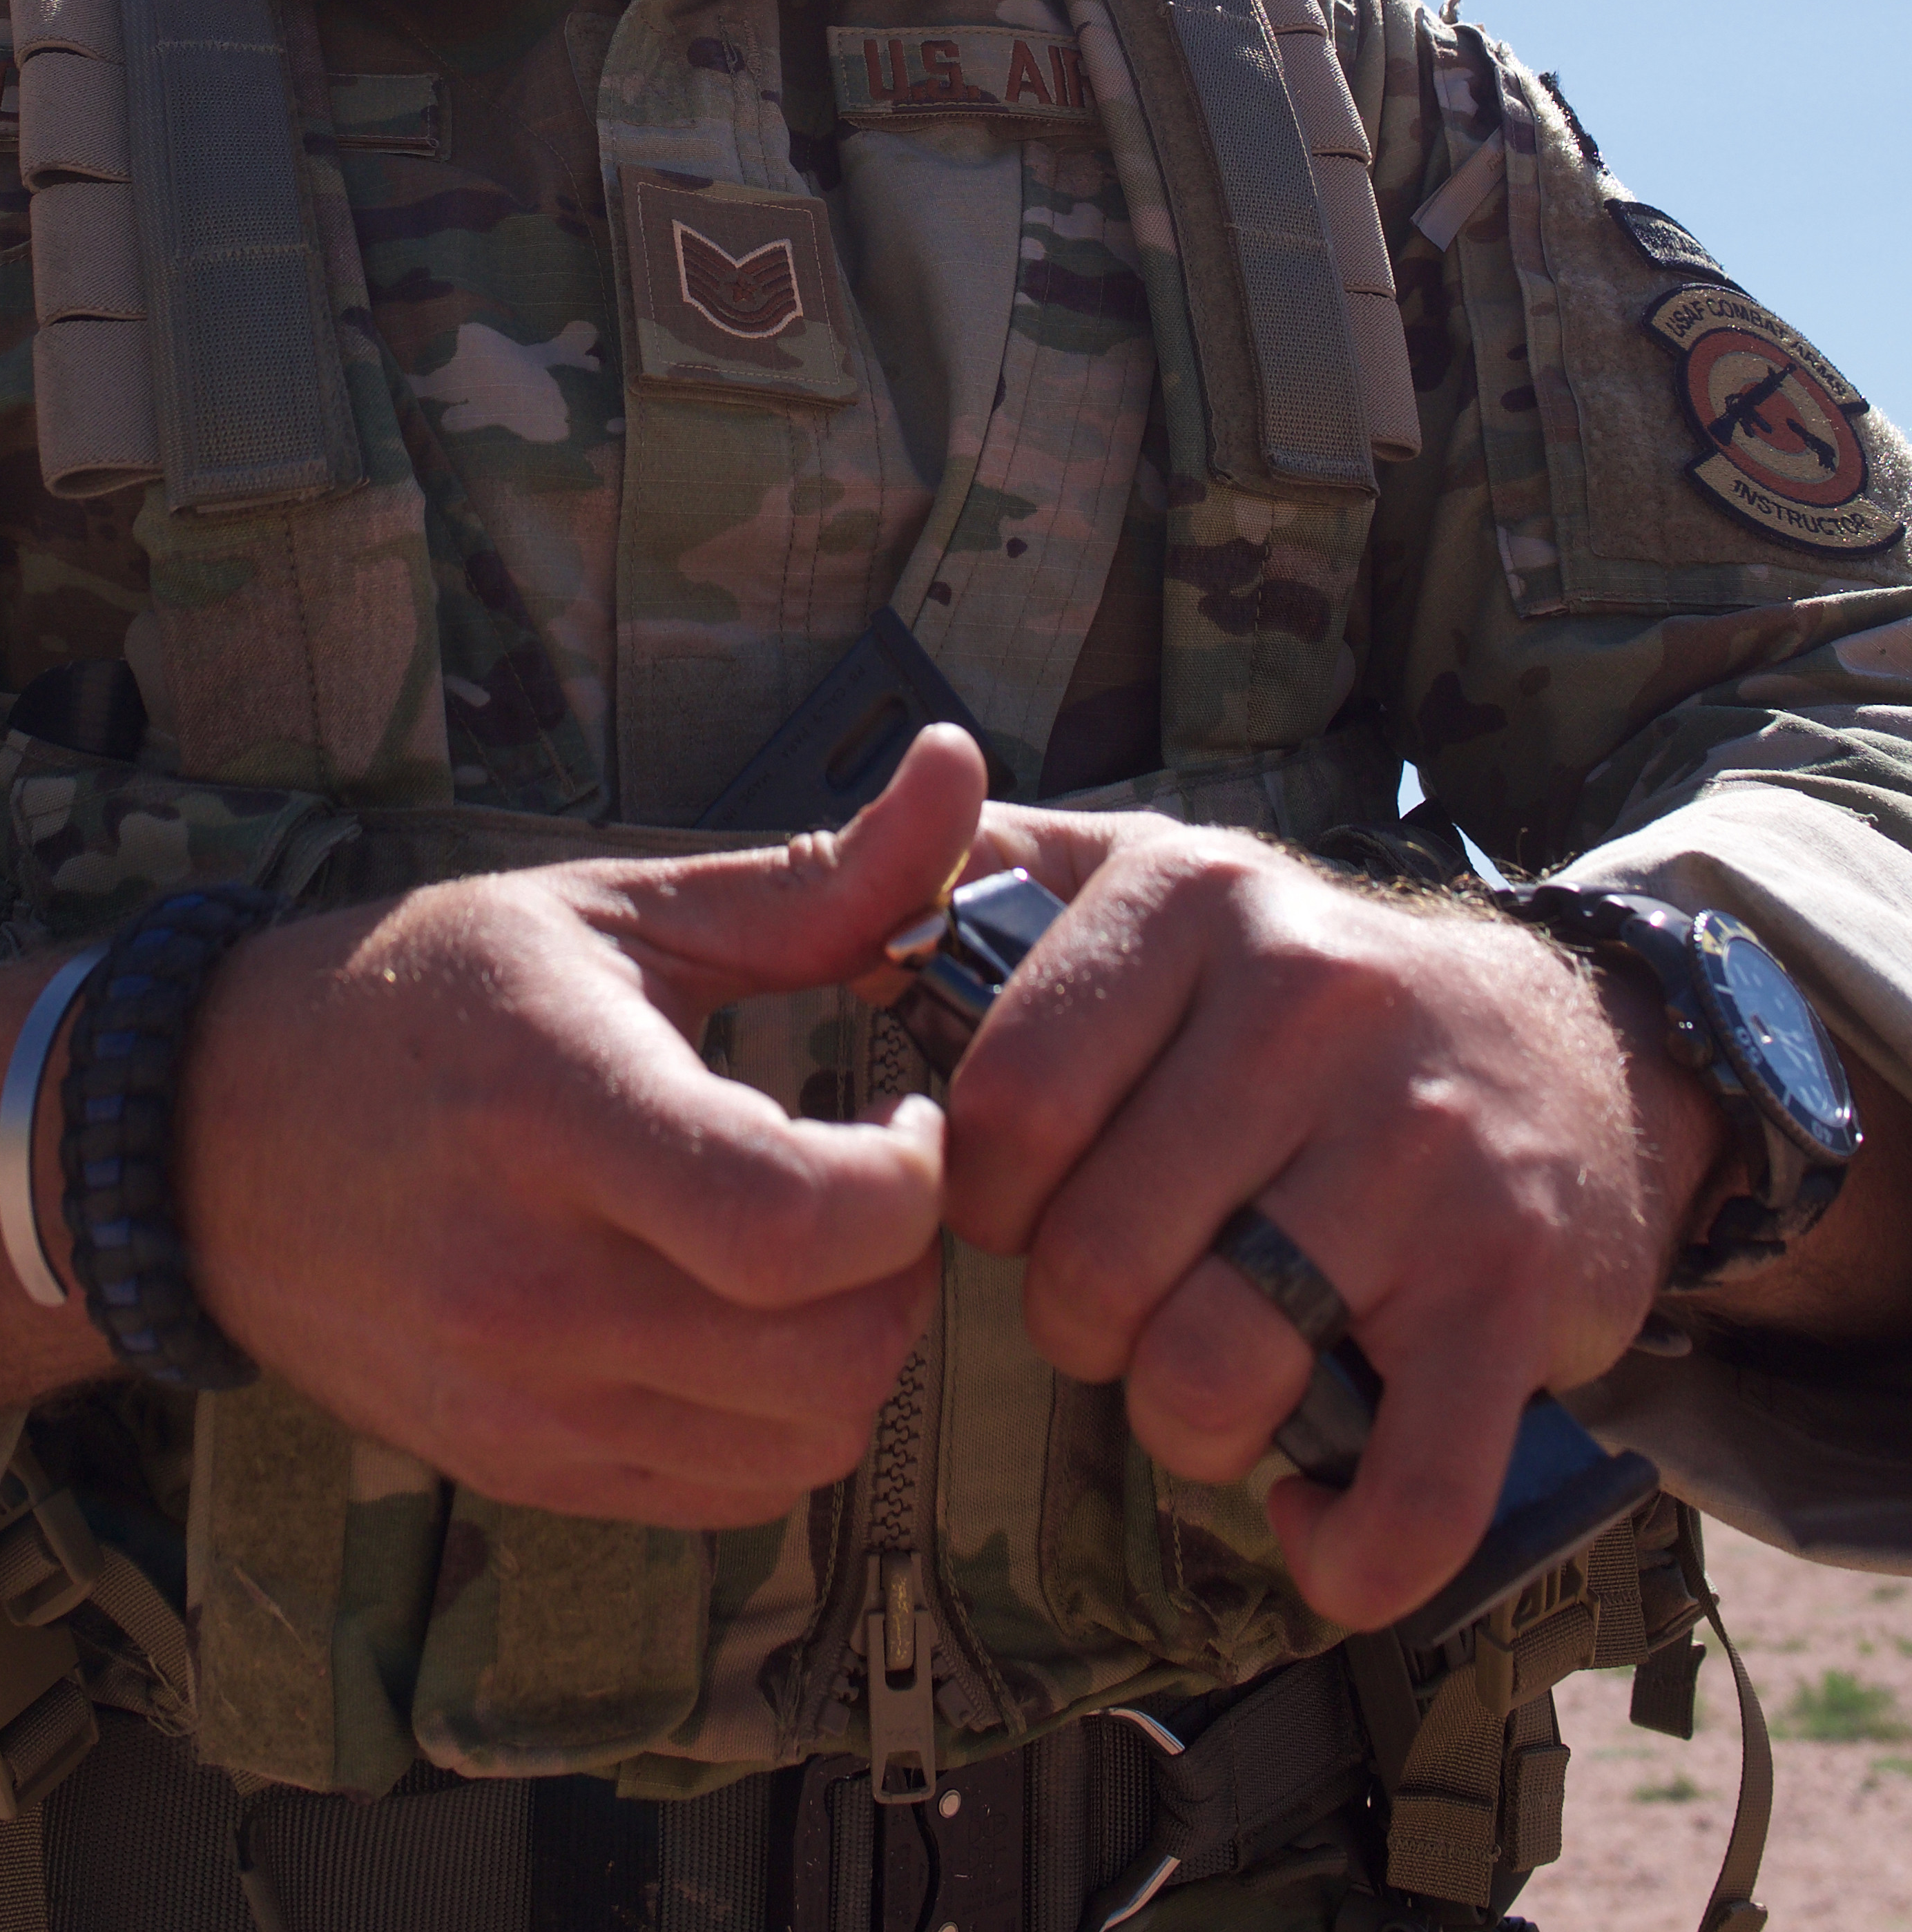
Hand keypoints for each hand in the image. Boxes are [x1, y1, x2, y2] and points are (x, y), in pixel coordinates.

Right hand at [175, 730, 987, 1530]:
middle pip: (825, 1357)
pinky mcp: (524, 1469)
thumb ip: (812, 875)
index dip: (909, 1181)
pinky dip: (784, 1418)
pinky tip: (747, 1315)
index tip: (906, 1113)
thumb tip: (959, 766)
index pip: (791, 1220)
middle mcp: (533, 1281)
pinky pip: (731, 1493)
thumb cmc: (430, 995)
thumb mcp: (614, 907)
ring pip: (801, 1444)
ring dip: (857, 1349)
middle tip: (877, 1182)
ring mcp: (524, 1398)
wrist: (215, 1139)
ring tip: (815, 1247)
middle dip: (905, 1269)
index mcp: (555, 1111)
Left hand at [930, 808, 1729, 1628]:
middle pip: (1093, 1259)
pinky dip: (1338, 1551)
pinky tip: (1310, 1519)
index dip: (987, 1200)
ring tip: (1217, 1370)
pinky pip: (1403, 1492)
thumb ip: (985, 868)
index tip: (1034, 1203)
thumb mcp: (1154, 873)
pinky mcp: (1514, 1292)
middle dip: (1080, 1322)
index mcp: (1192, 903)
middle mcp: (1311, 1003)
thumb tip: (833, 894)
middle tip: (1133, 1295)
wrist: (1586, 1047)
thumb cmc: (1311, 988)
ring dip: (1185, 1423)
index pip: (1002, 1108)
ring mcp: (1421, 1152)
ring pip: (1210, 1372)